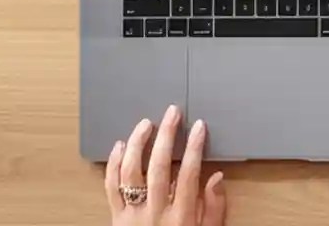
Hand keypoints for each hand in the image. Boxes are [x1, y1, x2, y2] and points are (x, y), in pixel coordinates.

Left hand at [104, 106, 226, 225]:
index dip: (194, 147)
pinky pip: (111, 187)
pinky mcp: (116, 218)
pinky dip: (113, 164)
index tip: (199, 127)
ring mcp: (132, 215)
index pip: (188, 173)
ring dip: (137, 144)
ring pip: (131, 172)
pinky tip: (120, 146)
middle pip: (158, 167)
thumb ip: (215, 208)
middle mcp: (155, 213)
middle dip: (166, 135)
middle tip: (172, 114)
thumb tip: (217, 177)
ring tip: (145, 124)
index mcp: (181, 217)